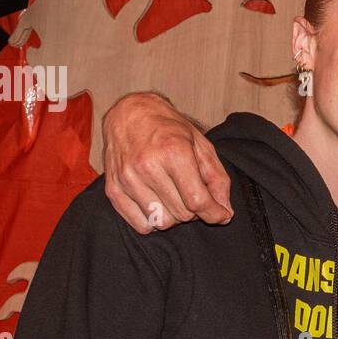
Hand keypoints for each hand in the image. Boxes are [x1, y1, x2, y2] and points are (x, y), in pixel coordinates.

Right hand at [102, 92, 232, 233]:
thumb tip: (224, 213)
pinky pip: (141, 225)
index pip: (197, 201)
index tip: (221, 215)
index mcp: (173, 152)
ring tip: (175, 198)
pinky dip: (154, 222)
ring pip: (161, 223)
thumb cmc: (168, 128)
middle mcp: (147, 166)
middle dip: (195, 211)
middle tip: (193, 195)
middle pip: (182, 214)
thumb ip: (217, 179)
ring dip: (174, 217)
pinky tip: (158, 203)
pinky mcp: (113, 190)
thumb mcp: (201, 145)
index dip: (214, 214)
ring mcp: (127, 179)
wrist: (129, 113)